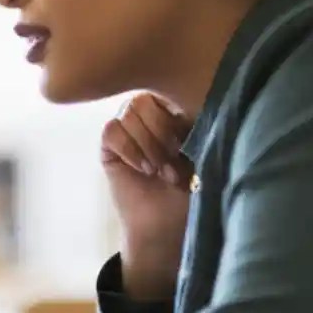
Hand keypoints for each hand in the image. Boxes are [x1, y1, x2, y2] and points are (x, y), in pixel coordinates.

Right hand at [102, 93, 194, 300]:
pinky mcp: (109, 147)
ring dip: (147, 143)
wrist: (167, 224)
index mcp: (175, 110)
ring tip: (159, 169)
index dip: (176, 114)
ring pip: (128, 112)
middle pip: (145, 98)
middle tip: (172, 161)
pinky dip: (129, 148)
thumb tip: (186, 103)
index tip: (188, 144)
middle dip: (160, 131)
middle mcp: (149, 115)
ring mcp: (127, 130)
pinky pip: (112, 131)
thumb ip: (195, 121)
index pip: (167, 88)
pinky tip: (142, 169)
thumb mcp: (203, 151)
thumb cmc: (191, 190)